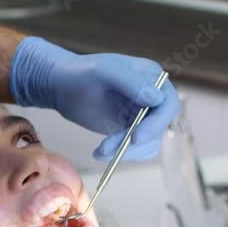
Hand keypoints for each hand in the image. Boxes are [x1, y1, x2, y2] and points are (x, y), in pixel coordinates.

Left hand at [9, 36, 179, 160]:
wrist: (59, 85)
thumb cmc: (80, 72)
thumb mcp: (105, 71)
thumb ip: (132, 82)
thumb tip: (158, 99)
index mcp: (152, 78)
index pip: (168, 105)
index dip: (157, 124)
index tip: (137, 136)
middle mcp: (152, 97)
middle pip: (158, 128)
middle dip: (135, 141)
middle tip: (110, 148)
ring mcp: (143, 115)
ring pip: (148, 143)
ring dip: (125, 151)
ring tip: (100, 151)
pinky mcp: (130, 130)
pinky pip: (134, 149)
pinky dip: (119, 154)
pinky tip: (100, 152)